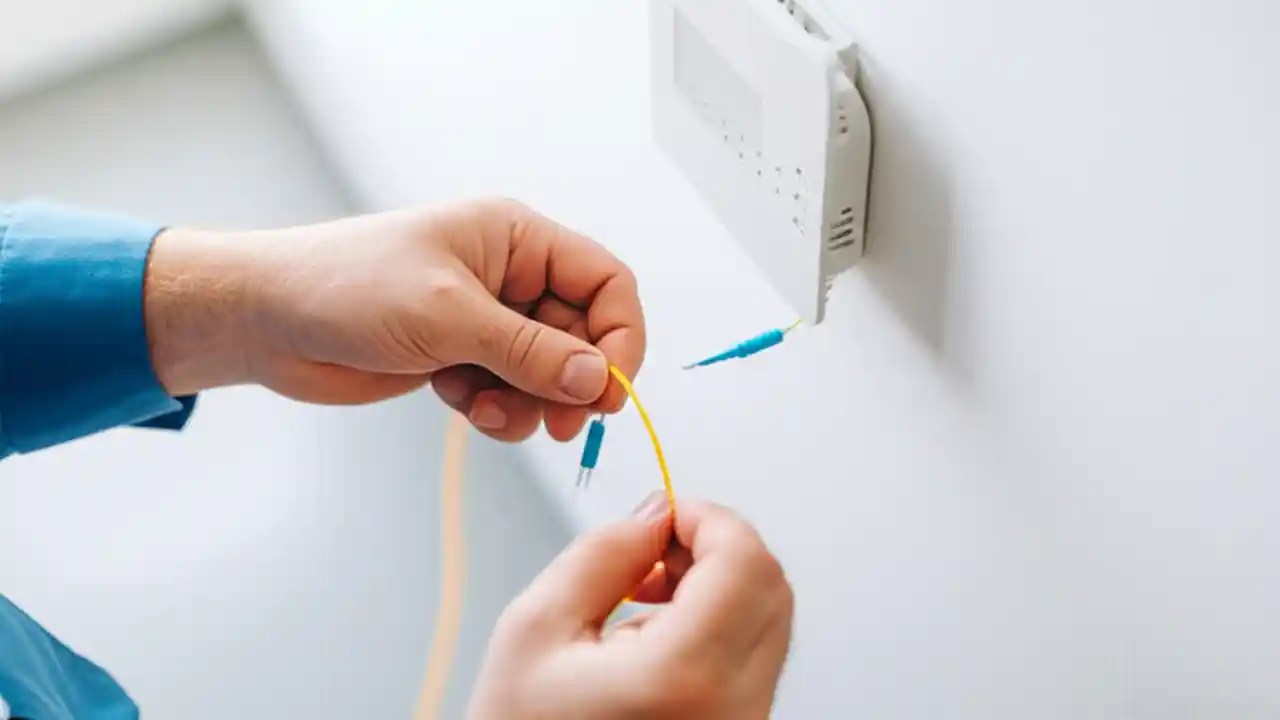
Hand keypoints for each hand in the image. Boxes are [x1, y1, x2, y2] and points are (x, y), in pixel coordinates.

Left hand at [144, 199, 644, 439]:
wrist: (267, 319)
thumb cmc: (345, 286)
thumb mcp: (448, 315)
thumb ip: (530, 351)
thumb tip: (599, 379)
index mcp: (516, 238)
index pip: (604, 282)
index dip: (621, 336)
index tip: (611, 390)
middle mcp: (509, 276)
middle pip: (582, 335)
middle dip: (571, 382)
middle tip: (560, 422)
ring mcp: (484, 318)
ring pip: (546, 372)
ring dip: (530, 401)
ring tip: (489, 411)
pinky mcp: (459, 355)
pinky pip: (509, 389)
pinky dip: (497, 408)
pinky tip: (460, 404)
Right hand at [467, 496, 793, 719]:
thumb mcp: (535, 629)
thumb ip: (604, 553)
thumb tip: (657, 512)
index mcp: (684, 678)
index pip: (743, 562)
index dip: (708, 519)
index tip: (666, 515)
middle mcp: (733, 710)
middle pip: (770, 588)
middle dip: (715, 550)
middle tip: (652, 555)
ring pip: (769, 622)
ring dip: (717, 589)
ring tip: (642, 606)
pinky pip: (756, 660)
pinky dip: (719, 629)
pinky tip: (656, 644)